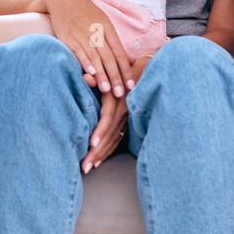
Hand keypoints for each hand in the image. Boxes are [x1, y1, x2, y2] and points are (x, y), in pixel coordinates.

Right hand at [43, 0, 135, 95]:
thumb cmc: (85, 12)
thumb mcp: (102, 21)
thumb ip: (110, 39)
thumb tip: (122, 59)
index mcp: (108, 28)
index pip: (120, 53)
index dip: (126, 70)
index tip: (131, 85)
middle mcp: (97, 32)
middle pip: (109, 58)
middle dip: (116, 77)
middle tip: (121, 94)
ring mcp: (82, 34)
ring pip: (95, 57)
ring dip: (102, 75)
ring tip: (107, 90)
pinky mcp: (68, 36)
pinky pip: (78, 51)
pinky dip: (85, 62)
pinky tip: (91, 73)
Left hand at [81, 55, 151, 171]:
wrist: (148, 68)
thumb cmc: (125, 67)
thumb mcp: (114, 68)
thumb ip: (99, 75)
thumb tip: (86, 78)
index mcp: (120, 98)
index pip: (109, 117)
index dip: (101, 131)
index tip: (91, 143)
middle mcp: (125, 111)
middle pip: (110, 134)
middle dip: (97, 151)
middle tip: (84, 165)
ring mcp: (128, 118)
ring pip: (114, 139)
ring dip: (101, 154)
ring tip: (88, 167)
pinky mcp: (128, 122)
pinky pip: (118, 138)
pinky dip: (108, 150)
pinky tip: (99, 160)